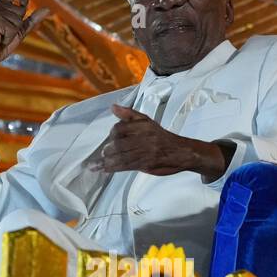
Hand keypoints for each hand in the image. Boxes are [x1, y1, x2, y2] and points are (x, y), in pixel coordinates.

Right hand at [0, 0, 50, 93]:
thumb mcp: (19, 31)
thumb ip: (32, 20)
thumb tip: (48, 9)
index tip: (20, 11)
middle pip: (21, 9)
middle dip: (18, 24)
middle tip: (4, 33)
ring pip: (18, 20)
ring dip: (13, 33)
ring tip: (0, 38)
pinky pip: (14, 28)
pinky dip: (9, 38)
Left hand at [88, 104, 230, 179]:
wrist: (180, 152)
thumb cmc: (161, 137)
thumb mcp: (146, 121)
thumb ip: (129, 114)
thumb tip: (113, 107)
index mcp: (143, 125)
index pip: (121, 128)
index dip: (113, 134)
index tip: (110, 139)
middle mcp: (143, 138)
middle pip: (119, 144)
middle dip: (109, 149)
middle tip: (104, 152)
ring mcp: (145, 152)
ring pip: (121, 156)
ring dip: (107, 161)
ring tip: (97, 164)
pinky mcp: (145, 164)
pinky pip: (126, 166)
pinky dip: (113, 168)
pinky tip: (104, 169)